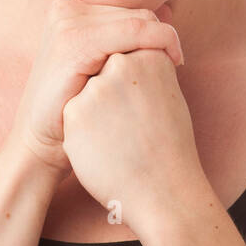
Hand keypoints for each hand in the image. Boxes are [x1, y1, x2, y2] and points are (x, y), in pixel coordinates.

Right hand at [9, 0, 183, 176]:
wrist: (43, 143)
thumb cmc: (79, 110)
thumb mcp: (103, 67)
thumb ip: (128, 38)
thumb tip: (171, 12)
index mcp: (71, 10)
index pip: (131, 11)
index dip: (158, 34)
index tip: (173, 60)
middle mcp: (66, 9)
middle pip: (137, 13)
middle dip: (160, 40)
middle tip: (172, 69)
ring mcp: (67, 23)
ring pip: (139, 21)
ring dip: (161, 45)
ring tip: (168, 75)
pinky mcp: (74, 42)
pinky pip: (134, 32)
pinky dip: (158, 44)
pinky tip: (170, 66)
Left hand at [61, 46, 208, 238]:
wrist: (162, 192)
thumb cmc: (169, 145)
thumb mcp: (168, 95)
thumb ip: (146, 66)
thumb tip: (130, 53)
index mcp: (152, 57)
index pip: (129, 54)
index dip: (132, 82)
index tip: (142, 104)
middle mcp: (123, 64)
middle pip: (105, 70)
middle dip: (113, 92)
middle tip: (133, 123)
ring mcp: (97, 87)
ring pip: (88, 91)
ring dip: (99, 111)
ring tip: (122, 136)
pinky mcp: (76, 111)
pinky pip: (77, 114)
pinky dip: (87, 130)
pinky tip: (106, 147)